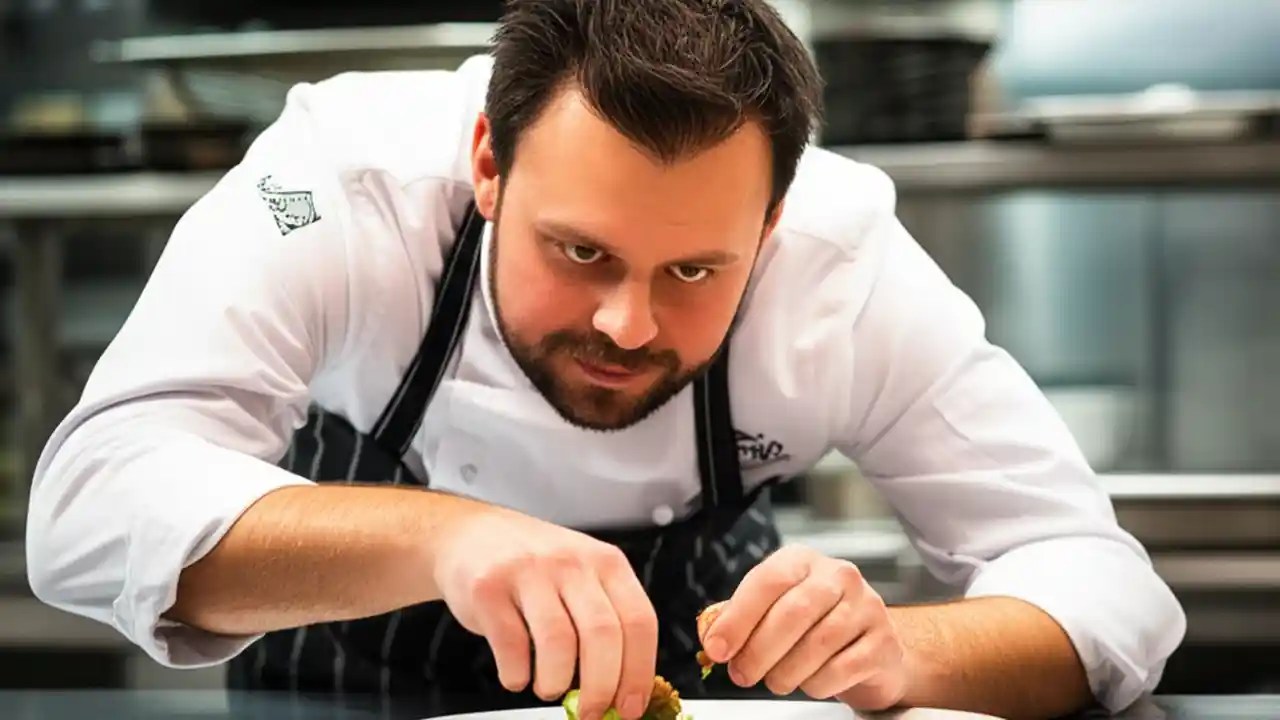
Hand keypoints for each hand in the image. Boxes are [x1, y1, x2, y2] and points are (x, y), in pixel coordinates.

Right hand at [431, 505, 657, 719]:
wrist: (469, 533)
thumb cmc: (533, 566)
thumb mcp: (581, 576)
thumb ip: (606, 622)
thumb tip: (624, 691)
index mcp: (606, 562)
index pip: (639, 621)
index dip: (639, 673)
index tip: (631, 706)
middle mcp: (571, 562)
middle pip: (603, 635)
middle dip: (601, 688)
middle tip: (591, 713)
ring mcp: (528, 571)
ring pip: (558, 643)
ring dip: (555, 683)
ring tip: (549, 689)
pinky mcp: (488, 588)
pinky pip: (511, 646)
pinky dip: (517, 675)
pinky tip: (517, 674)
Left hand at [698, 545, 907, 710]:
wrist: (871, 647)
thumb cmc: (814, 626)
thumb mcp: (774, 611)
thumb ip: (741, 619)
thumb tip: (713, 638)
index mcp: (803, 561)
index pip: (767, 580)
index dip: (738, 618)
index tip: (717, 648)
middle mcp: (838, 576)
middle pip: (792, 612)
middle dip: (759, 651)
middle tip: (742, 674)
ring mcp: (867, 606)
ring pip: (818, 643)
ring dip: (786, 671)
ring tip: (775, 681)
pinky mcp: (883, 641)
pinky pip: (843, 668)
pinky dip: (817, 684)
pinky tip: (809, 683)